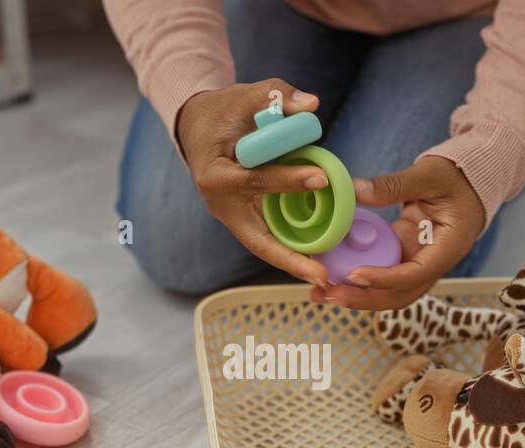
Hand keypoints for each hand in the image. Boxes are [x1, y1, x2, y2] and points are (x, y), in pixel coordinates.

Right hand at [178, 79, 328, 286]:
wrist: (199, 127)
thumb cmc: (223, 110)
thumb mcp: (246, 94)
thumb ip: (277, 94)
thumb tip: (312, 105)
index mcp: (214, 174)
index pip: (254, 181)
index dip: (288, 180)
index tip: (321, 178)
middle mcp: (220, 204)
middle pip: (256, 240)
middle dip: (289, 260)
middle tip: (322, 276)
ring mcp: (231, 216)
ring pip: (263, 246)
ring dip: (293, 263)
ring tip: (326, 278)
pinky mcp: (243, 218)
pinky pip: (268, 237)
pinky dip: (290, 250)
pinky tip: (318, 260)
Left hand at [311, 156, 486, 309]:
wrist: (470, 181)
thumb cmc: (457, 176)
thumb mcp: (428, 174)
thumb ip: (392, 185)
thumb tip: (352, 190)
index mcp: (449, 248)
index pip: (415, 274)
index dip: (384, 278)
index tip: (354, 274)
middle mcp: (434, 264)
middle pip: (399, 294)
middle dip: (362, 299)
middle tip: (328, 293)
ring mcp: (418, 262)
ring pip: (387, 291)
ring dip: (355, 295)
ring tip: (321, 292)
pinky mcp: (405, 257)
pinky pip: (381, 274)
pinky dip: (357, 278)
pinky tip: (330, 273)